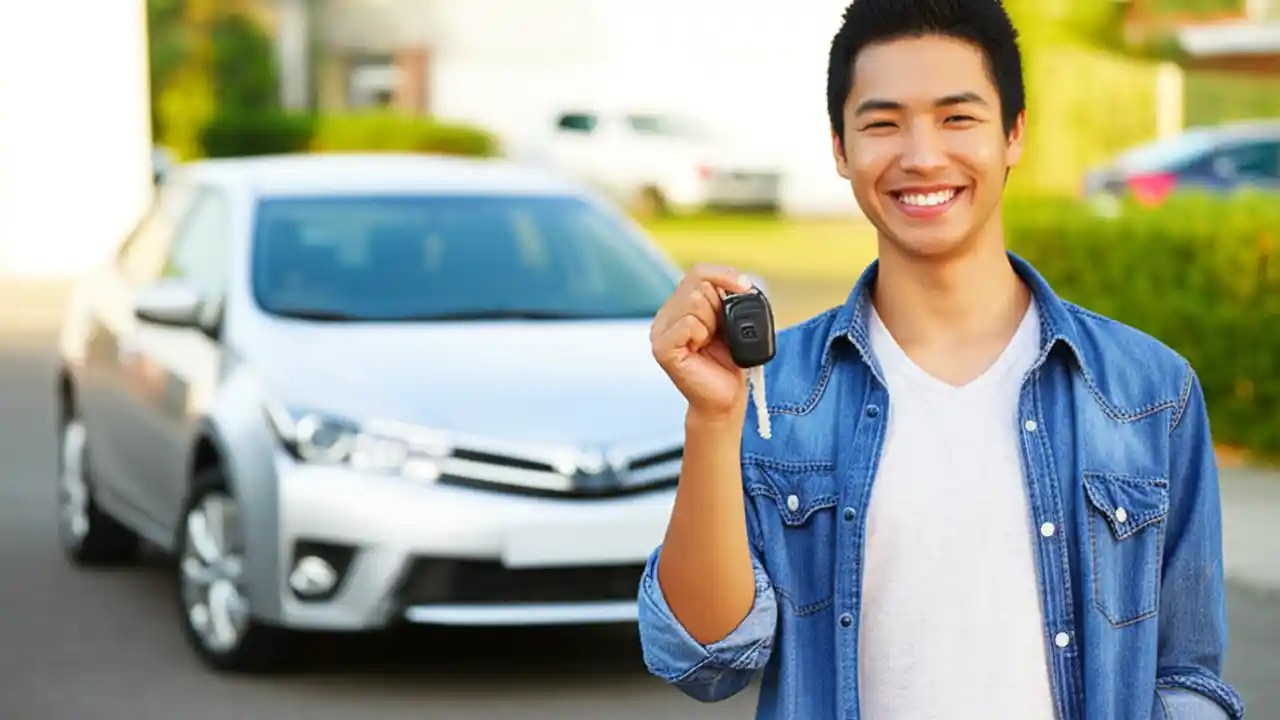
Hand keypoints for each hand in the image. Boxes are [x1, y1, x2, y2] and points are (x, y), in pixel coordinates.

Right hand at [650, 264, 753, 421]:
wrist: (725, 399)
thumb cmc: (729, 363)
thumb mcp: (733, 321)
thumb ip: (729, 298)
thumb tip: (739, 284)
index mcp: (680, 306)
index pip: (698, 272)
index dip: (725, 275)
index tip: (747, 288)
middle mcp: (666, 316)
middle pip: (698, 285)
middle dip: (719, 307)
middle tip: (719, 333)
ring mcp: (660, 332)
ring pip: (694, 301)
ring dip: (712, 323)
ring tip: (709, 343)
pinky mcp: (662, 348)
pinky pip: (688, 323)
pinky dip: (702, 334)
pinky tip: (700, 349)